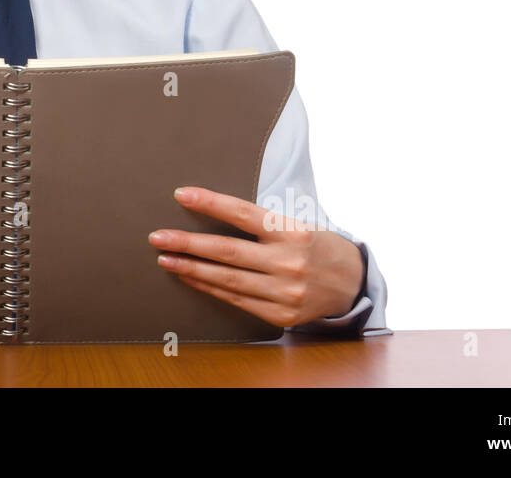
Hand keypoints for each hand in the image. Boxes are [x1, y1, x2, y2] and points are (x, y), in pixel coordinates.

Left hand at [148, 186, 363, 327]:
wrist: (352, 284)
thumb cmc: (316, 246)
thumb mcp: (297, 224)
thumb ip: (262, 222)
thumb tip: (213, 210)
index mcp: (292, 232)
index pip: (243, 213)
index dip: (210, 203)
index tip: (181, 194)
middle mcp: (288, 262)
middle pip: (227, 251)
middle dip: (188, 243)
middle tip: (158, 237)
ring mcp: (285, 292)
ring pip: (227, 279)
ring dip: (191, 268)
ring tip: (165, 258)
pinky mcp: (281, 315)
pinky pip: (236, 299)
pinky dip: (209, 287)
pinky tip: (190, 277)